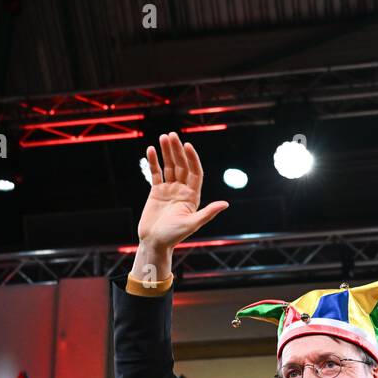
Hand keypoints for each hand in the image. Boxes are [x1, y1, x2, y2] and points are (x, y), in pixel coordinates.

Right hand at [133, 133, 228, 279]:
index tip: (187, 146)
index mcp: (192, 196)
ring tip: (163, 137)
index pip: (195, 172)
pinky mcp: (156, 191)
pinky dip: (153, 162)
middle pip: (181, 166)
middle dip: (177, 150)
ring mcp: (169, 189)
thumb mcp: (192, 224)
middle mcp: (182, 190)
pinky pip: (155, 173)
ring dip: (166, 152)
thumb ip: (208, 213)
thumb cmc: (174, 236)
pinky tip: (151, 150)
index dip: (192, 159)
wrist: (155, 242)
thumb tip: (225, 204)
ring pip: (169, 166)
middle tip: (172, 135)